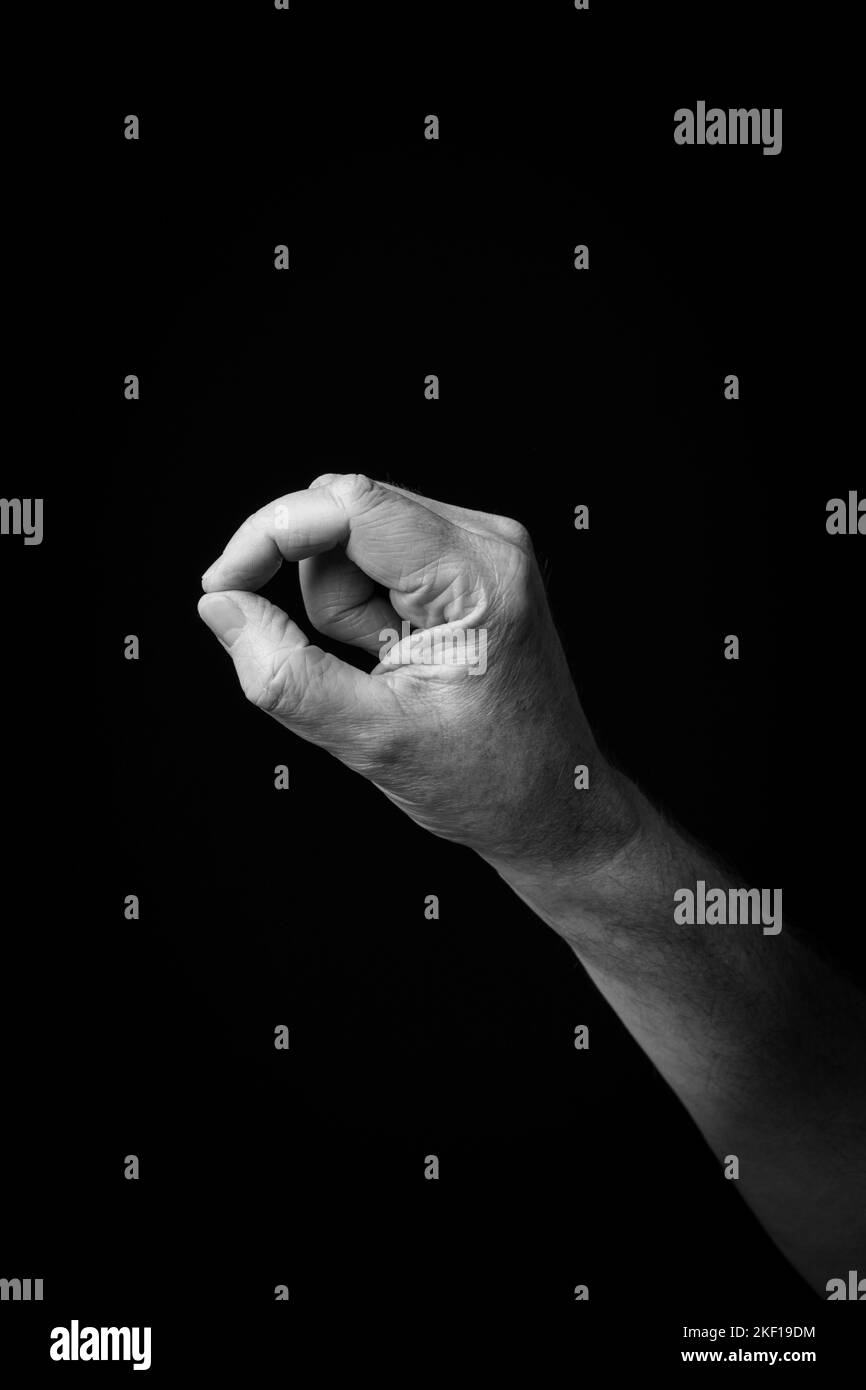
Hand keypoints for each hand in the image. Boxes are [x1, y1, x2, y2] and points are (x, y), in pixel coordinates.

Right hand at [199, 472, 636, 867]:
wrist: (554, 807)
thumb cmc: (489, 782)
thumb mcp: (372, 740)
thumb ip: (286, 675)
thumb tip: (222, 608)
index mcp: (477, 577)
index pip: (348, 503)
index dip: (270, 534)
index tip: (224, 587)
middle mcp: (489, 543)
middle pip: (345, 513)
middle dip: (315, 586)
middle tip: (345, 660)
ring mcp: (482, 550)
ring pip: (354, 537)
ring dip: (341, 606)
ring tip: (384, 668)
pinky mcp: (468, 566)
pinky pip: (377, 558)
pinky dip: (363, 609)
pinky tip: (396, 656)